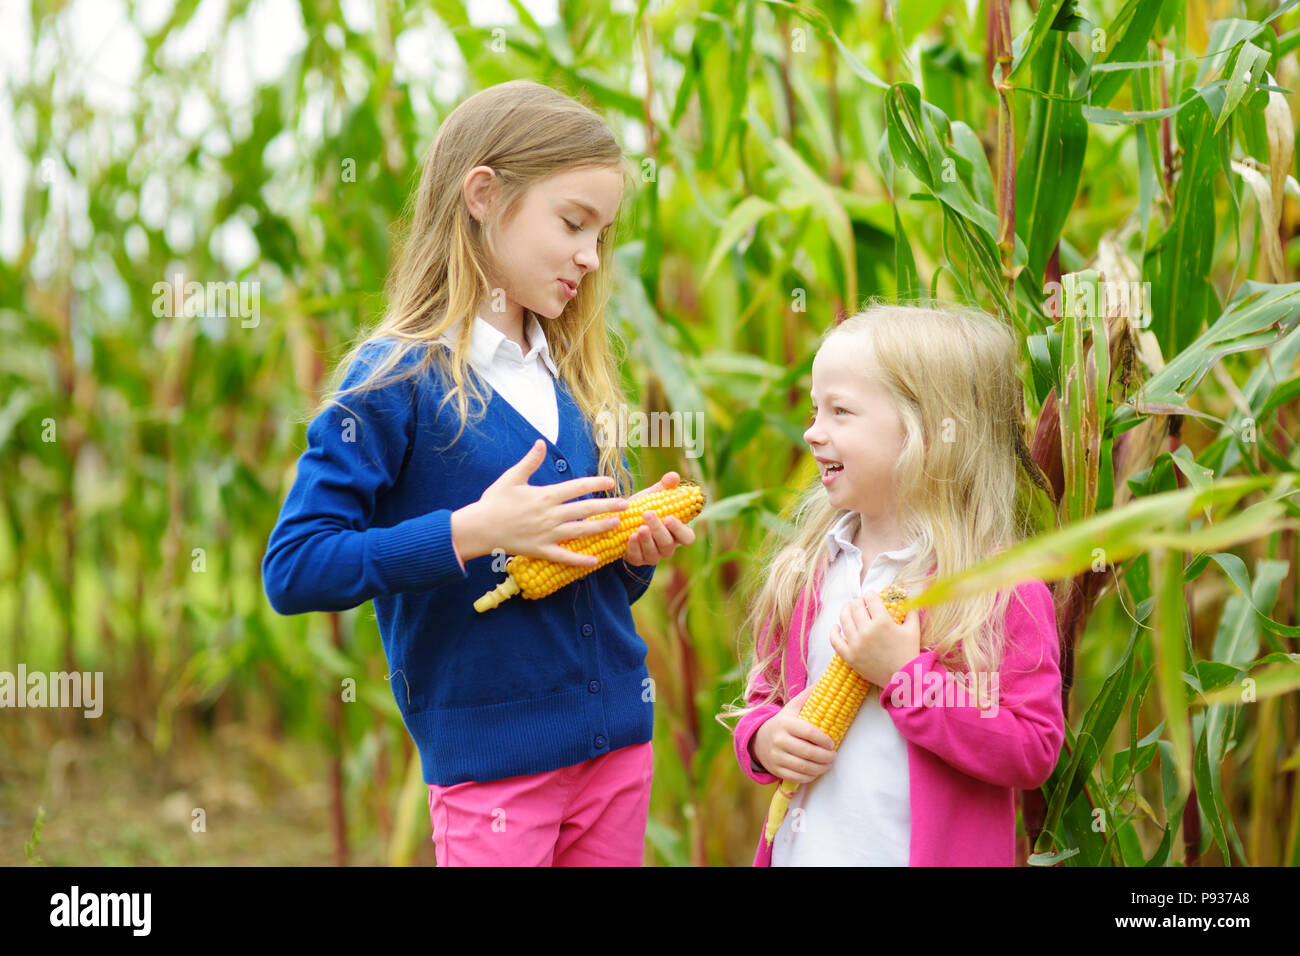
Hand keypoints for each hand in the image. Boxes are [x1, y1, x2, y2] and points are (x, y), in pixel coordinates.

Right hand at [451, 439, 627, 565]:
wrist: (479, 528)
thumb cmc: (494, 501)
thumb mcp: (511, 477)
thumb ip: (529, 461)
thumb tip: (541, 443)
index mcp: (545, 496)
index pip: (577, 488)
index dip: (596, 484)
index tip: (611, 482)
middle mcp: (550, 515)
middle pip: (585, 510)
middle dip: (607, 506)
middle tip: (626, 504)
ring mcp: (547, 534)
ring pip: (580, 531)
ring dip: (600, 528)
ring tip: (617, 524)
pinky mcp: (541, 550)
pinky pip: (564, 556)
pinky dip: (579, 560)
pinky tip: (595, 561)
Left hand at [623, 471, 696, 566]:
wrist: (620, 522)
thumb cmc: (643, 509)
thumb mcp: (653, 497)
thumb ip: (664, 487)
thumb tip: (674, 476)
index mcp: (676, 533)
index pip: (687, 537)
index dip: (680, 530)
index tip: (669, 517)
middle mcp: (667, 547)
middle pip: (668, 543)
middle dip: (658, 529)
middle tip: (648, 514)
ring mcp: (653, 556)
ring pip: (654, 553)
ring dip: (647, 540)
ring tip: (639, 528)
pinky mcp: (638, 560)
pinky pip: (638, 557)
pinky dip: (634, 547)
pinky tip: (630, 537)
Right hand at [751, 688, 835, 784]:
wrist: (759, 739)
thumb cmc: (783, 723)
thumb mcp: (792, 707)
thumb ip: (808, 696)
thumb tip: (827, 681)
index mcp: (785, 723)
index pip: (809, 732)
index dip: (823, 739)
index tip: (832, 743)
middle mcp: (779, 740)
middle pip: (808, 752)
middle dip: (826, 757)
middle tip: (833, 756)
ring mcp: (776, 756)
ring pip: (804, 767)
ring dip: (820, 768)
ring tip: (828, 764)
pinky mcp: (776, 769)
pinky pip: (797, 777)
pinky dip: (810, 776)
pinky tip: (816, 771)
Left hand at [828, 589, 920, 686]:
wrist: (903, 678)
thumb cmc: (908, 652)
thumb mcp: (913, 629)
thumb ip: (911, 611)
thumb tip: (906, 597)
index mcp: (882, 622)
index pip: (871, 599)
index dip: (870, 595)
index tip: (871, 596)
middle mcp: (867, 631)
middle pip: (856, 607)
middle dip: (859, 601)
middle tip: (861, 602)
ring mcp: (856, 643)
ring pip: (844, 619)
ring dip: (846, 610)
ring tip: (848, 608)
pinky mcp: (849, 656)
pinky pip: (835, 640)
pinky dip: (834, 631)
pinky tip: (836, 627)